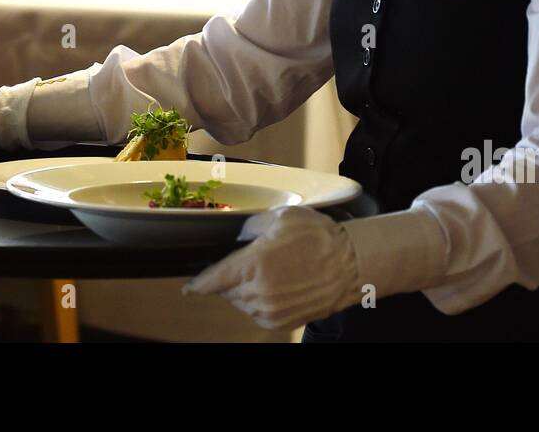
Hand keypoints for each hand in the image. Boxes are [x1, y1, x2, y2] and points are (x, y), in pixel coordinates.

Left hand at [181, 206, 361, 329]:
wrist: (350, 264)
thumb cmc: (318, 237)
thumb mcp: (281, 217)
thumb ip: (252, 226)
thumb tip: (237, 237)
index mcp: (254, 264)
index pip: (213, 280)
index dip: (197, 283)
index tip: (188, 286)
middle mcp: (258, 292)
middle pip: (227, 291)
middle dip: (230, 279)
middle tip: (248, 263)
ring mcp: (270, 310)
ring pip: (241, 303)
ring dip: (244, 291)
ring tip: (267, 273)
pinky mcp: (282, 322)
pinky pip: (257, 314)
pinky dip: (258, 302)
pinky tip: (274, 286)